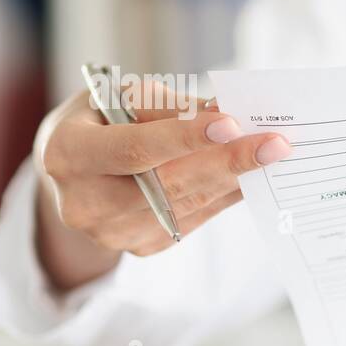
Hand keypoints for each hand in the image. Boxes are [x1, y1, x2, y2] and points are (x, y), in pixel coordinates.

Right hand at [33, 81, 290, 289]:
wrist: (74, 172)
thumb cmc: (100, 121)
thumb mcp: (119, 99)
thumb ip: (167, 107)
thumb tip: (226, 112)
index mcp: (68, 155)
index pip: (135, 148)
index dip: (185, 137)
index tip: (232, 123)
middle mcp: (86, 203)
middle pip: (170, 183)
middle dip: (228, 161)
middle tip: (276, 144)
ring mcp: (115, 233)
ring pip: (190, 203)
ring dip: (236, 178)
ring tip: (273, 154)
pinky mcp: (143, 246)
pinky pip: (196, 218)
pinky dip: (226, 194)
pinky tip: (252, 176)